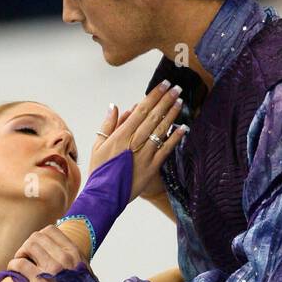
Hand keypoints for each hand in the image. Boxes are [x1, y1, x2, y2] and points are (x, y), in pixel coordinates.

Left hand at [8, 226, 82, 281]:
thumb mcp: (84, 273)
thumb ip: (74, 260)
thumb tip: (63, 252)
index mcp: (74, 253)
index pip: (51, 230)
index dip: (39, 237)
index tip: (37, 248)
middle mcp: (64, 257)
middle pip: (36, 237)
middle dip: (27, 245)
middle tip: (25, 257)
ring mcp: (51, 268)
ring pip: (28, 246)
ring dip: (20, 253)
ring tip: (20, 263)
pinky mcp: (39, 281)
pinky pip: (20, 264)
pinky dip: (13, 264)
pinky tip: (14, 270)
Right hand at [89, 82, 187, 201]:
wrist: (104, 196)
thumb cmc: (100, 171)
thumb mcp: (98, 146)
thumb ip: (108, 125)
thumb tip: (115, 106)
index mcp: (121, 135)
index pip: (141, 109)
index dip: (154, 96)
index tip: (164, 85)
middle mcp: (134, 142)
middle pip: (154, 116)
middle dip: (166, 100)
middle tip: (176, 88)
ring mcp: (144, 155)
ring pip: (161, 130)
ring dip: (172, 115)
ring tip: (180, 102)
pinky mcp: (151, 168)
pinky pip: (166, 150)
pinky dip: (175, 138)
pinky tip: (183, 128)